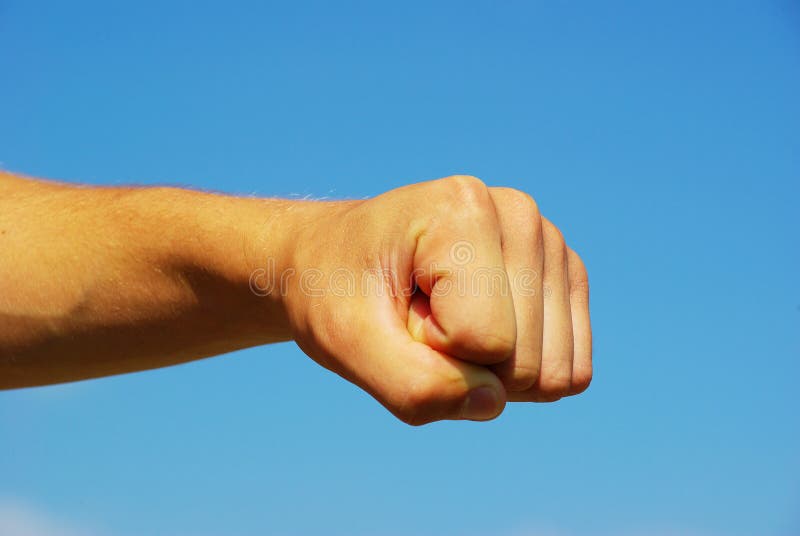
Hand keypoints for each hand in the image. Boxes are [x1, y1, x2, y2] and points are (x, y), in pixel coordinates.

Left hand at [281, 175, 591, 424]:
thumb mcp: (347, 345)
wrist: (337, 261)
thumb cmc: (336, 294)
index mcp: (463, 209)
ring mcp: (549, 243)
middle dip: (462, 362)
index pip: (487, 340)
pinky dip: (517, 366)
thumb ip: (415, 386)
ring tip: (443, 315)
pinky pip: (571, 367)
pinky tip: (477, 322)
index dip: (431, 350)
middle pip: (526, 361)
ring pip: (553, 370)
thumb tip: (494, 401)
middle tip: (416, 315)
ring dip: (489, 366)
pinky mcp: (564, 275)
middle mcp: (518, 214)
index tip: (397, 310)